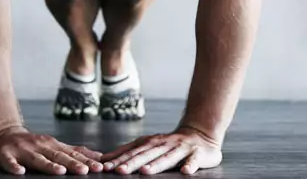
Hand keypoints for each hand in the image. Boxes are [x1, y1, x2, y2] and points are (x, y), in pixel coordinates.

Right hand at [0, 126, 103, 174]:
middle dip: (73, 164)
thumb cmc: (31, 144)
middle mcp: (40, 146)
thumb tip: (99, 156)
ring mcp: (23, 150)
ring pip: (37, 159)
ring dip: (49, 165)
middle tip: (86, 170)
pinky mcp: (5, 155)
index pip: (72, 154)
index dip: (86, 161)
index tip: (99, 167)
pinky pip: (9, 162)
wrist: (2, 134)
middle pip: (58, 156)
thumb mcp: (54, 146)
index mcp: (52, 145)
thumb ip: (74, 152)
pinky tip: (20, 172)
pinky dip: (14, 167)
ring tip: (60, 171)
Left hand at [102, 126, 222, 174]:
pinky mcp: (197, 154)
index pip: (133, 151)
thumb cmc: (172, 143)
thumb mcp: (150, 144)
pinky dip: (190, 166)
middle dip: (133, 163)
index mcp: (152, 142)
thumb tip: (105, 159)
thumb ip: (130, 151)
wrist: (201, 133)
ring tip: (145, 172)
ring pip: (168, 158)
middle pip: (147, 155)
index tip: (105, 167)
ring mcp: (181, 148)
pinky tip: (185, 171)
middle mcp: (165, 144)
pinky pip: (194, 161)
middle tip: (119, 171)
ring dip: (157, 165)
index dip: (119, 159)